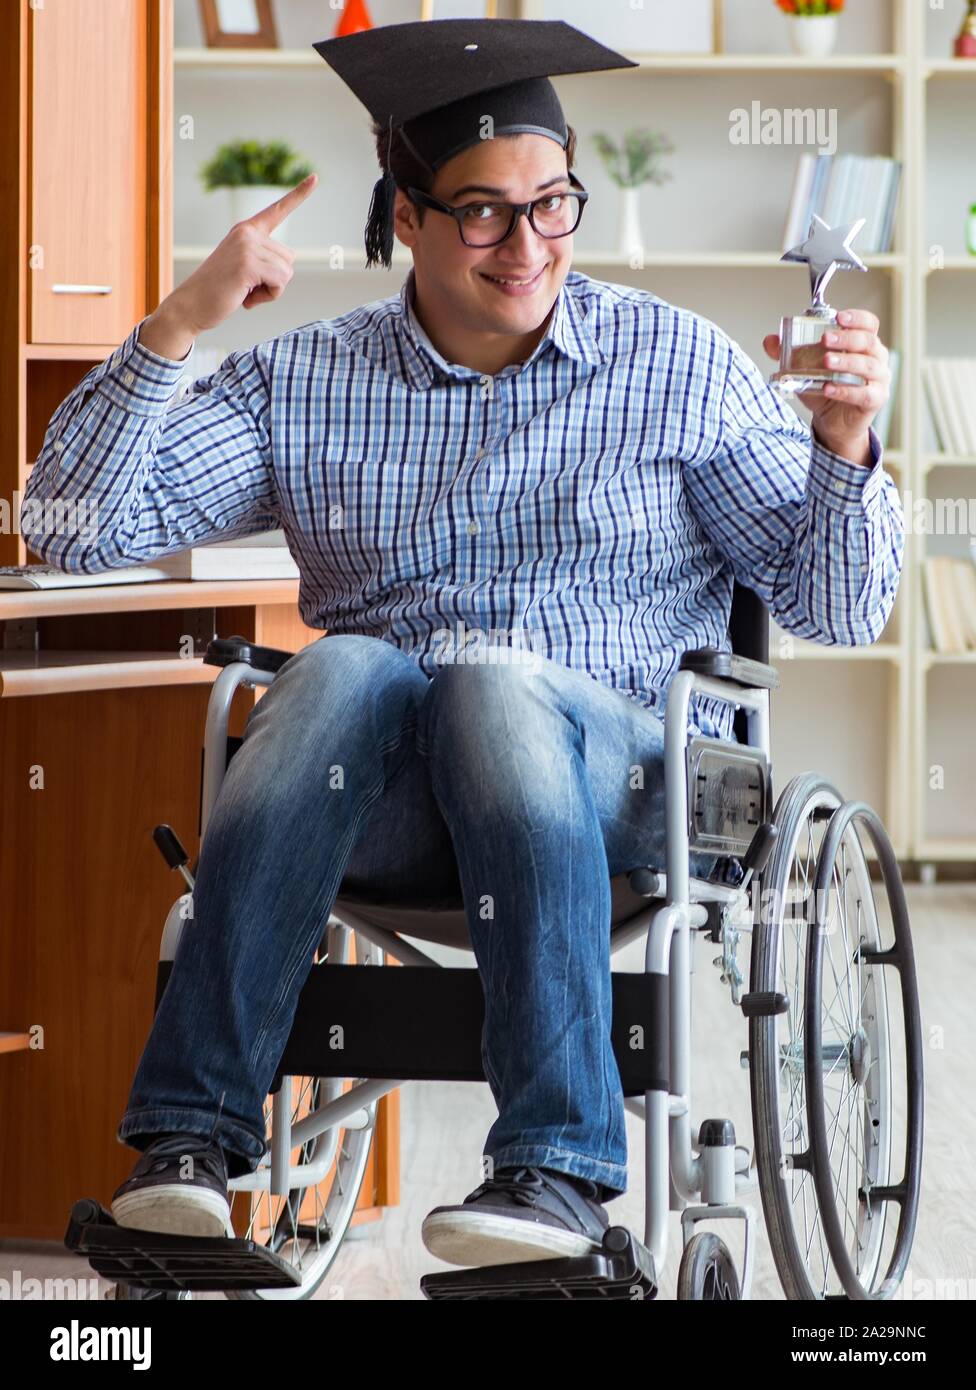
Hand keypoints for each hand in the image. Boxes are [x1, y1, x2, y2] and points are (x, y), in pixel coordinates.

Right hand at [162, 173, 318, 334]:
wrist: (191, 305)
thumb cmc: (219, 290)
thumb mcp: (244, 267)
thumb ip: (263, 259)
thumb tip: (286, 266)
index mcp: (246, 229)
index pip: (278, 210)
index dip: (299, 194)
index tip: (315, 177)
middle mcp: (247, 233)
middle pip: (289, 259)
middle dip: (275, 280)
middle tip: (247, 285)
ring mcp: (247, 246)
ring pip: (286, 273)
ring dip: (271, 290)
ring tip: (244, 290)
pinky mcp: (247, 264)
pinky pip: (279, 283)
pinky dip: (268, 296)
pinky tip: (246, 298)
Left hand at [763, 308, 889, 464]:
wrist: (832, 421)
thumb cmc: (825, 387)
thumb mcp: (805, 368)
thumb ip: (789, 353)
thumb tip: (769, 340)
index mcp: (864, 344)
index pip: (869, 324)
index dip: (857, 318)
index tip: (838, 317)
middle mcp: (876, 358)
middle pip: (867, 341)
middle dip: (845, 338)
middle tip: (824, 339)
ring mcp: (879, 379)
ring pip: (868, 366)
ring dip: (846, 362)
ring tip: (826, 362)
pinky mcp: (875, 399)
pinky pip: (864, 393)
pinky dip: (845, 390)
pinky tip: (829, 388)